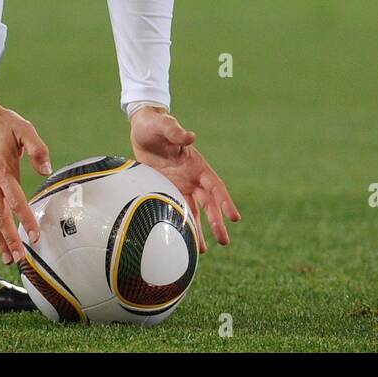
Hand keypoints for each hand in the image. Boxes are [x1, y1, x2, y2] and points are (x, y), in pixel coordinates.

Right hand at [0, 90, 51, 265]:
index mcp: (1, 169)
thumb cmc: (0, 122)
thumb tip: (46, 170)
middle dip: (9, 239)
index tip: (33, 236)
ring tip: (8, 257)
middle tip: (19, 259)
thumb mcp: (23, 128)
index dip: (25, 220)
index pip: (15, 200)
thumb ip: (37, 149)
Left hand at [129, 106, 239, 251]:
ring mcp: (181, 185)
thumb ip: (176, 132)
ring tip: (203, 252)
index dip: (225, 201)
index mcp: (196, 164)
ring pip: (194, 211)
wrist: (142, 128)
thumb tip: (190, 137)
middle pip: (208, 204)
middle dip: (217, 222)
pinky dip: (181, 224)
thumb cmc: (155, 124)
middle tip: (225, 242)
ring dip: (199, 230)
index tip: (234, 217)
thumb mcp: (164, 125)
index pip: (215, 186)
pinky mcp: (167, 189)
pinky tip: (182, 240)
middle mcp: (192, 177)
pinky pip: (176, 210)